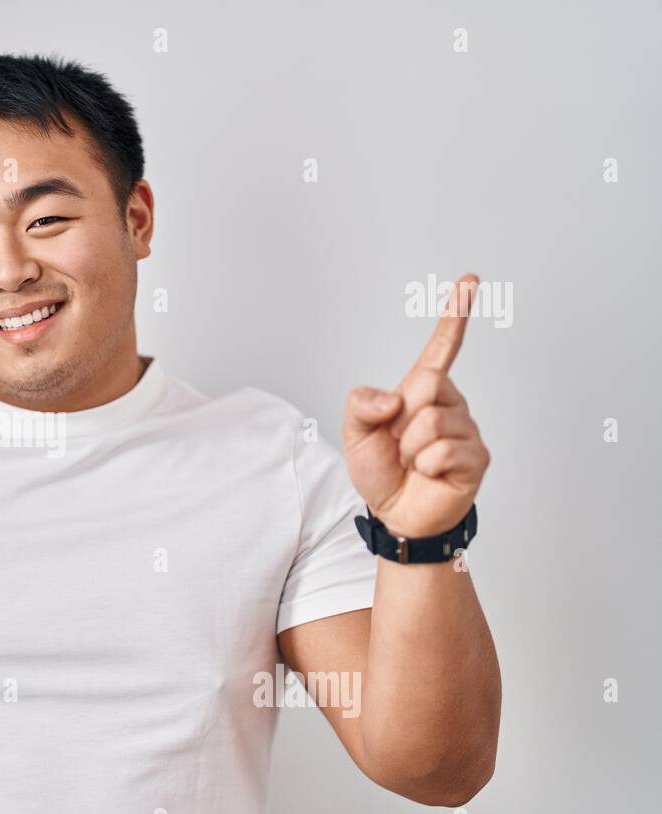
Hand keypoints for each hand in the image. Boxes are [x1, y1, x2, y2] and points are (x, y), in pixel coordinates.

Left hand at [342, 273, 490, 538]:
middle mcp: (449, 403)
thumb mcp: (355, 434)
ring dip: (410, 449)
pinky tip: (429, 474)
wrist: (396, 514)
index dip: (455, 315)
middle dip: (403, 418)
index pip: (441, 348)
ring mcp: (466, 429)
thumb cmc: (381, 471)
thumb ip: (361, 405)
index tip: (469, 282)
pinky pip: (444, 450)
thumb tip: (393, 399)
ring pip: (432, 421)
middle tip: (400, 444)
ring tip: (413, 463)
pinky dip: (426, 466)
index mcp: (420, 391)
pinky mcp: (476, 456)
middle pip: (429, 383)